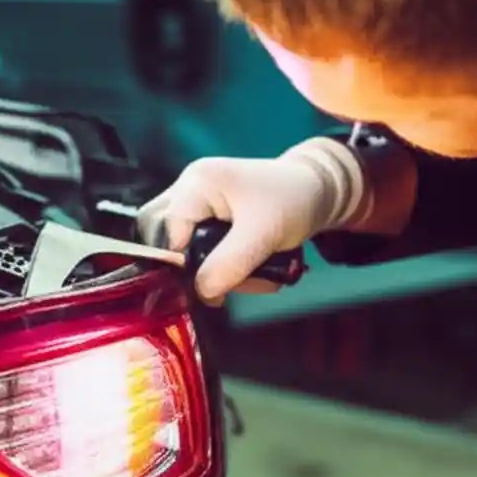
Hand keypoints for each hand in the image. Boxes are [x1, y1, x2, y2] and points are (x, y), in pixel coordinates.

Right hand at [137, 137, 368, 304]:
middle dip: (191, 267)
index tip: (211, 285)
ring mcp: (190, 205)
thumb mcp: (265, 234)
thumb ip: (230, 264)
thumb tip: (202, 293)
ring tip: (246, 276)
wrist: (318, 191)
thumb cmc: (293, 201)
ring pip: (174, 248)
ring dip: (206, 270)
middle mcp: (185, 189)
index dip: (182, 262)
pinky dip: (215, 266)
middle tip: (225, 282)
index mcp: (197, 183)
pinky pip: (191, 249)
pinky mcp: (200, 220)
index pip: (166, 230)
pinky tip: (242, 269)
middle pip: (159, 237)